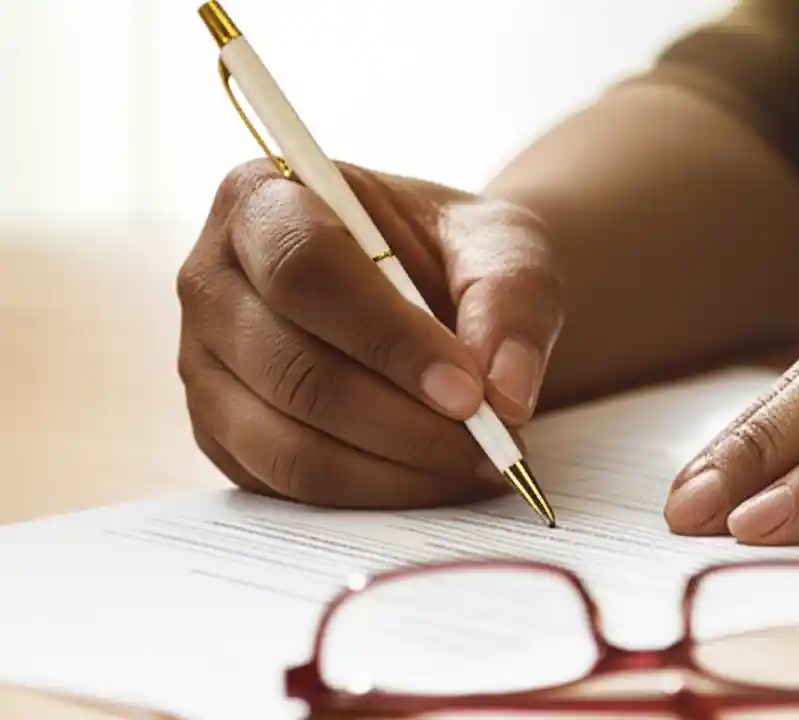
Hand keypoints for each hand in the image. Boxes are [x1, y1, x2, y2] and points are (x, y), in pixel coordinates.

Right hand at [178, 160, 563, 506]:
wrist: (438, 291)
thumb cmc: (458, 254)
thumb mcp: (505, 247)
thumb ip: (512, 302)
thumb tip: (505, 394)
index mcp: (264, 199)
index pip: (305, 269)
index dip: (387, 338)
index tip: (468, 391)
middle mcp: (213, 281)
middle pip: (293, 370)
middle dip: (404, 423)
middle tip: (492, 446)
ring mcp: (205, 365)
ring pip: (289, 444)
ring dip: (397, 472)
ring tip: (480, 467)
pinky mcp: (222, 435)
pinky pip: (292, 488)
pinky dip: (376, 496)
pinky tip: (441, 481)